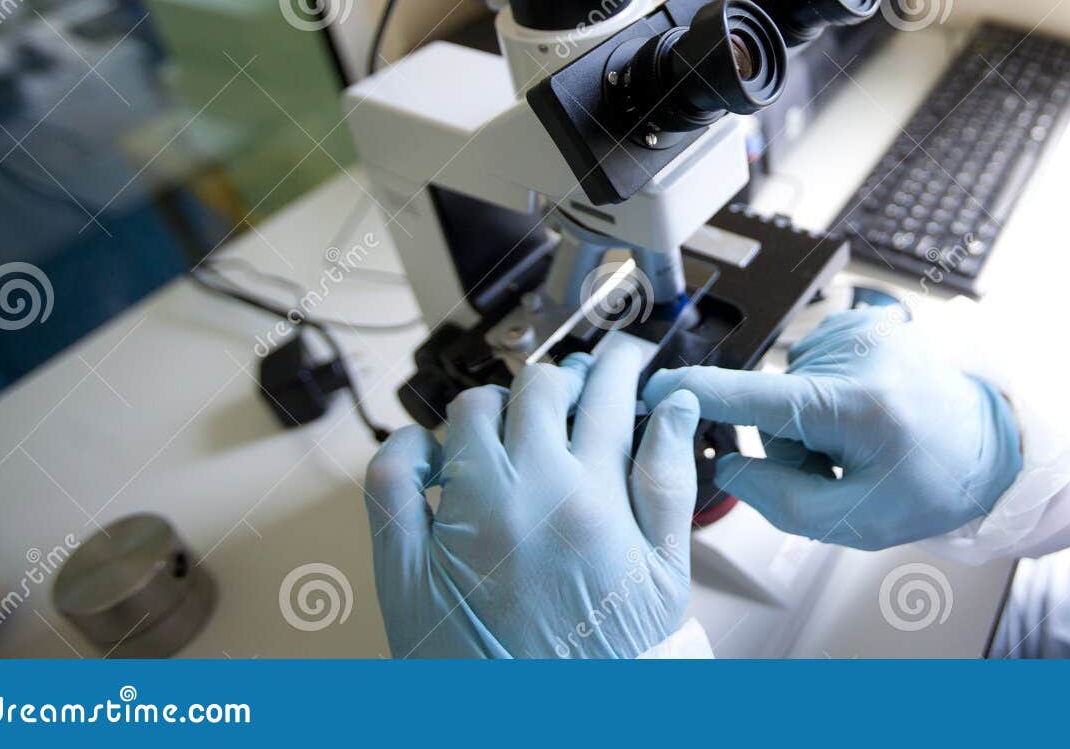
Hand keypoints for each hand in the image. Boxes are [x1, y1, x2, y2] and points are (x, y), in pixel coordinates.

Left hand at [364, 336, 700, 657]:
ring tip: (510, 427)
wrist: (548, 726)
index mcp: (591, 497)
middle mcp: (524, 494)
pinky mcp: (410, 555)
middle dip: (561, 378)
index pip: (607, 392)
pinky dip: (407, 449)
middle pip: (538, 389)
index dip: (619, 360)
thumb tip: (677, 409)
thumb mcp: (664, 574)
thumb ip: (669, 482)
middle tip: (572, 391)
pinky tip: (431, 453)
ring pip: (469, 414)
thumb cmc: (608, 661)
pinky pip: (392, 474)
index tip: (623, 356)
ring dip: (494, 407)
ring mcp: (461, 520)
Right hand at [640, 307, 1020, 549]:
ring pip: (788, 385)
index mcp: (861, 405)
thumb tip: (729, 467)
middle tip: (843, 466)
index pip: (761, 398)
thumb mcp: (858, 522)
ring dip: (810, 420)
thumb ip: (781, 501)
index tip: (659, 389)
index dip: (701, 396)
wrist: (987, 445)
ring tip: (860, 438)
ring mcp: (866, 331)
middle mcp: (862, 355)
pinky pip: (810, 362)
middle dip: (791, 444)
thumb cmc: (930, 484)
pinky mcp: (867, 320)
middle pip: (771, 406)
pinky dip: (824, 392)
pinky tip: (861, 411)